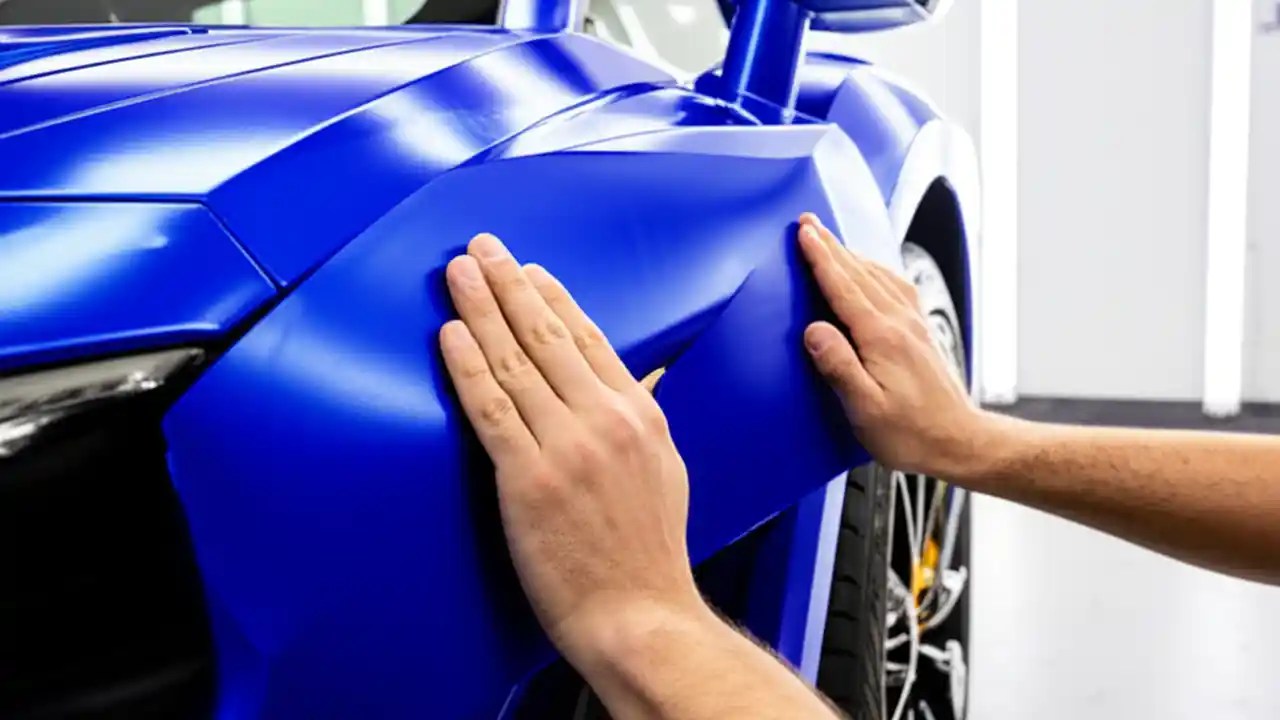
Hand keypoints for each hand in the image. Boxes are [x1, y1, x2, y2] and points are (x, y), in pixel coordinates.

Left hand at [439, 233, 703, 666]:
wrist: (639, 615)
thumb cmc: (649, 552)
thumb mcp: (665, 468)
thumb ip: (641, 418)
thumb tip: (630, 381)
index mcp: (640, 414)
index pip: (590, 338)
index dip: (553, 298)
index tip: (529, 269)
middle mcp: (605, 420)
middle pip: (548, 336)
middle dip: (510, 283)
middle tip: (482, 247)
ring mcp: (566, 447)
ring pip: (515, 362)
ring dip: (482, 308)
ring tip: (458, 273)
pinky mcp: (528, 480)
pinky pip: (491, 410)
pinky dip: (468, 368)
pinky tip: (451, 335)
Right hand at [796, 213, 997, 478]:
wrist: (959, 442)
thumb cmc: (911, 433)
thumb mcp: (865, 408)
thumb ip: (838, 366)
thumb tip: (813, 330)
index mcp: (881, 337)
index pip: (843, 287)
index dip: (820, 258)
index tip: (803, 233)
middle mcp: (900, 323)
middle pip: (859, 273)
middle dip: (831, 245)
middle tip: (809, 222)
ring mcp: (913, 325)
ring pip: (877, 276)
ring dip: (850, 255)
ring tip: (830, 241)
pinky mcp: (920, 333)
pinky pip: (894, 288)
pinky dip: (875, 271)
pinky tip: (871, 271)